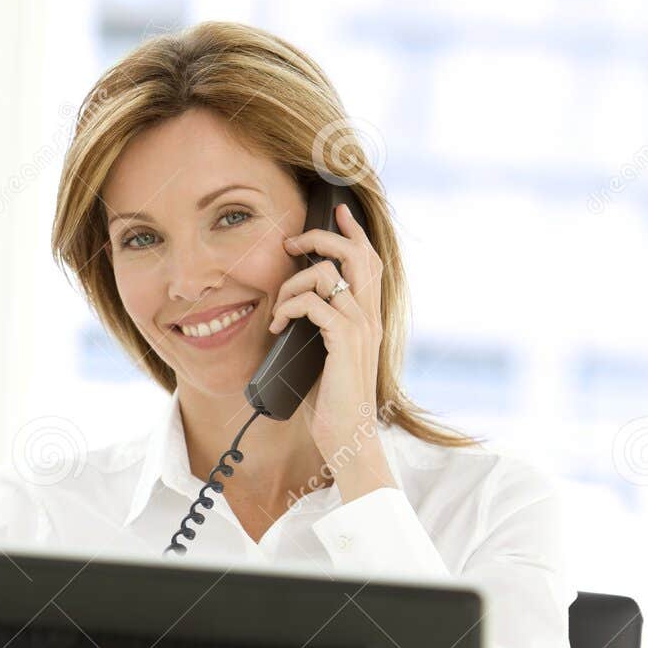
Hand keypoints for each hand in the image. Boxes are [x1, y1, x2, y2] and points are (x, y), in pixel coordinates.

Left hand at [267, 201, 385, 473]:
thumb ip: (322, 327)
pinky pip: (313, 303)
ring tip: (278, 310)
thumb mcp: (326, 354)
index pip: (370, 261)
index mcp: (369, 317)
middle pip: (356, 254)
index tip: (338, 211)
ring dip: (291, 285)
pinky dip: (289, 307)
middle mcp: (370, 316)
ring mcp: (360, 327)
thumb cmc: (331, 400)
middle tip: (291, 243)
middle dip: (322, 238)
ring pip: (326, 275)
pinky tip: (277, 326)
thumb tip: (296, 305)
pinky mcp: (344, 340)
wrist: (346, 436)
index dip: (355, 232)